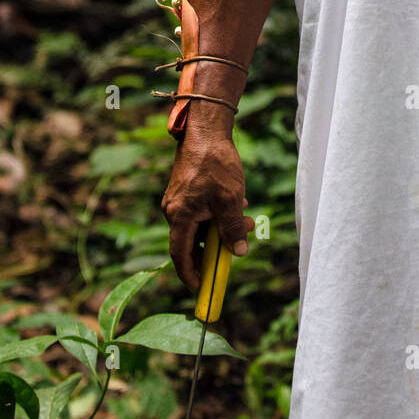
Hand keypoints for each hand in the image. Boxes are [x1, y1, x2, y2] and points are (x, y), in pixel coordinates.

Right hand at [162, 130, 253, 291]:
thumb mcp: (230, 198)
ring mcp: (178, 199)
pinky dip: (217, 213)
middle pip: (192, 241)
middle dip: (216, 247)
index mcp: (179, 216)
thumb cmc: (216, 163)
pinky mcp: (185, 190)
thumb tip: (239, 252)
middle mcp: (173, 210)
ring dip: (221, 227)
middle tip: (239, 245)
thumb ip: (233, 228)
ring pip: (199, 225)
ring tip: (245, 218)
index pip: (180, 255)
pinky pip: (199, 211)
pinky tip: (237, 202)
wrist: (206, 130)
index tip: (202, 288)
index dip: (190, 275)